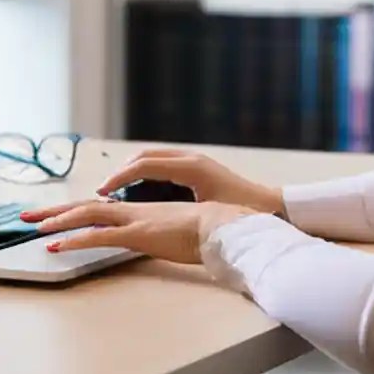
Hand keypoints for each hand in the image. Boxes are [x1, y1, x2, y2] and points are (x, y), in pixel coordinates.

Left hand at [19, 199, 256, 263]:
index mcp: (143, 210)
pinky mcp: (137, 234)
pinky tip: (57, 245)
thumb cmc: (211, 231)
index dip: (78, 210)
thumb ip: (165, 236)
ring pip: (87, 215)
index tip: (59, 215)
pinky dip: (74, 239)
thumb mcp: (181, 234)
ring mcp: (134, 220)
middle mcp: (134, 210)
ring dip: (58, 220)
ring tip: (34, 227)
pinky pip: (98, 236)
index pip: (102, 207)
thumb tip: (162, 242)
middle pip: (86, 206)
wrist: (226, 226)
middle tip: (29, 215)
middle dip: (55, 211)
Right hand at [96, 149, 284, 215]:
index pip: (145, 165)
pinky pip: (162, 165)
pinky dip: (145, 174)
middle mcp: (190, 159)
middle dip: (121, 171)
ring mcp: (193, 161)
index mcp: (191, 168)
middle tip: (104, 189)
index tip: (104, 191)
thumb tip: (153, 217)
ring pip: (152, 158)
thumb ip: (182, 213)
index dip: (120, 177)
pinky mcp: (195, 169)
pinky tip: (138, 190)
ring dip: (131, 171)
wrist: (270, 207)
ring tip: (115, 190)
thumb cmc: (243, 212)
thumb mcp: (210, 213)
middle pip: (144, 156)